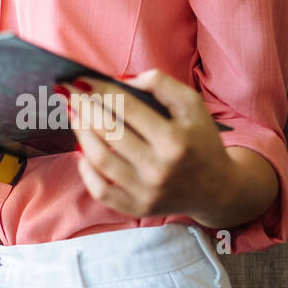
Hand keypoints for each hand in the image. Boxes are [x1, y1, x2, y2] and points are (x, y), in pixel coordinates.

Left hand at [61, 70, 233, 219]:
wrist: (219, 188)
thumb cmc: (199, 139)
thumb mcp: (191, 105)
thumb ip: (160, 84)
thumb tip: (119, 80)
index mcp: (175, 140)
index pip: (126, 108)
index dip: (99, 90)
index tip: (79, 79)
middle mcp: (159, 168)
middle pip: (108, 132)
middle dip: (83, 108)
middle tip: (68, 93)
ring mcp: (147, 192)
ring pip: (99, 159)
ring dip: (80, 133)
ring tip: (73, 115)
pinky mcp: (138, 208)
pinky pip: (100, 190)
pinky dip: (85, 169)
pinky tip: (82, 150)